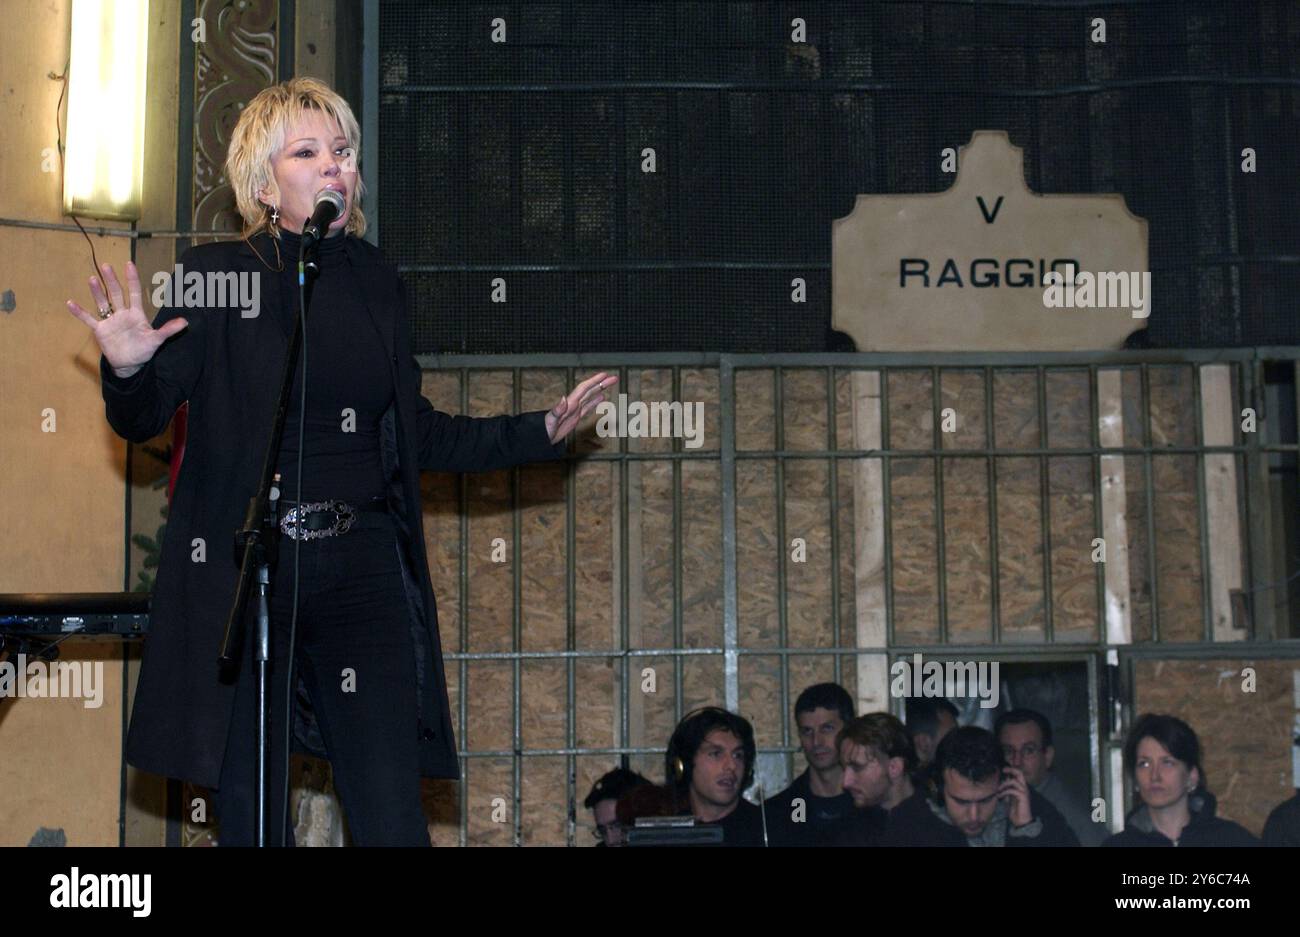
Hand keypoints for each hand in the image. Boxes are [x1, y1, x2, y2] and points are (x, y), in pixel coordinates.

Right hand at [67, 262, 187, 377]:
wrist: (130, 364)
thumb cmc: (143, 350)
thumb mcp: (157, 340)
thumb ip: (168, 330)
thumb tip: (185, 322)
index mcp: (136, 314)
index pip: (134, 292)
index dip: (132, 279)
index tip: (129, 264)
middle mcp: (122, 314)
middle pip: (116, 294)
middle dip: (111, 280)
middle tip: (106, 266)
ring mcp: (110, 321)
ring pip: (102, 303)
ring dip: (97, 292)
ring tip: (92, 279)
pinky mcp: (100, 330)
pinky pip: (88, 319)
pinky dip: (80, 312)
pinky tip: (70, 303)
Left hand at [545, 372, 617, 442]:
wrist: (543, 438)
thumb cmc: (545, 429)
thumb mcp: (550, 420)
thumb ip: (557, 410)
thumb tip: (563, 398)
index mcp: (569, 403)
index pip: (583, 389)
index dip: (594, 381)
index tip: (604, 375)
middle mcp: (573, 404)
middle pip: (590, 390)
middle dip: (601, 383)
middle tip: (614, 377)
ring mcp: (575, 410)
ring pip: (590, 396)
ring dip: (600, 389)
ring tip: (610, 382)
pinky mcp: (575, 417)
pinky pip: (588, 407)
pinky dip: (595, 401)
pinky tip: (602, 397)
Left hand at [999, 766, 1033, 827]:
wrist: (1021, 822)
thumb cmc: (1015, 811)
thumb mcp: (1009, 799)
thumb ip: (1006, 791)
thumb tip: (1000, 784)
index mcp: (1021, 788)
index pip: (1019, 774)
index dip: (1012, 769)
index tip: (1003, 769)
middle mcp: (1024, 788)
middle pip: (1020, 774)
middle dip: (1011, 770)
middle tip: (1003, 770)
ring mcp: (1024, 793)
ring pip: (1015, 782)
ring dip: (1004, 784)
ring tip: (998, 790)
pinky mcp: (1023, 798)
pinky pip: (1012, 791)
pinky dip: (1004, 792)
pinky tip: (1000, 796)